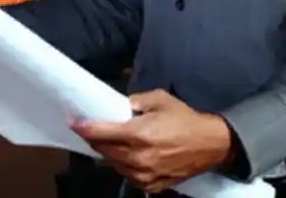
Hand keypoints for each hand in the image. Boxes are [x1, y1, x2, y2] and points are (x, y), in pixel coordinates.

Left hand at [70, 89, 234, 193]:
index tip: (73, 121)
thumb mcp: (160, 99)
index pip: (101, 133)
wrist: (212, 144)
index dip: (83, 127)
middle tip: (89, 129)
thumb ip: (136, 101)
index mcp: (139, 134)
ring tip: (107, 142)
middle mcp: (138, 157)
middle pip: (104, 150)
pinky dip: (122, 166)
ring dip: (107, 153)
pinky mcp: (153, 185)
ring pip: (114, 165)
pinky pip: (128, 177)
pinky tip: (125, 157)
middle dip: (94, 139)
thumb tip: (121, 105)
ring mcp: (145, 174)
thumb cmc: (186, 119)